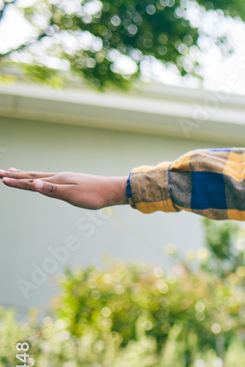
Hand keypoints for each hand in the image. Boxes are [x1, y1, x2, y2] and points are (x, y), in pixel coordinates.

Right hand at [0, 168, 128, 208]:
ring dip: (23, 174)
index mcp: (56, 180)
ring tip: (12, 170)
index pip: (31, 181)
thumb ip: (52, 190)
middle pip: (31, 175)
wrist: (112, 190)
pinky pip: (48, 178)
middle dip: (14, 175)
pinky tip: (39, 178)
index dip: (16, 182)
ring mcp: (64, 178)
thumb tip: (34, 183)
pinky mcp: (70, 181)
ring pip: (39, 175)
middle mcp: (58, 177)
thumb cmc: (94, 196)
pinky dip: (38, 177)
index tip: (1, 179)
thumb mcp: (72, 195)